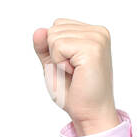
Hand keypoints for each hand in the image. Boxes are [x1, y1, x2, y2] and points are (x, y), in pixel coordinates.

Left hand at [32, 19, 117, 134]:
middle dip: (54, 54)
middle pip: (53, 29)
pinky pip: (58, 45)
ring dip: (57, 60)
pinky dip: (60, 63)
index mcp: (93, 32)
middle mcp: (98, 32)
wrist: (88, 111)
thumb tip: (38, 30)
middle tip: (72, 71)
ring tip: (74, 72)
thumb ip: (44, 46)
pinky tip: (75, 72)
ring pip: (54, 37)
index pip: (57, 25)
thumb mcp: (52, 64)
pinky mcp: (93, 48)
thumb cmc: (73, 91)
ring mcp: (98, 38)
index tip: (69, 65)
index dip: (53, 48)